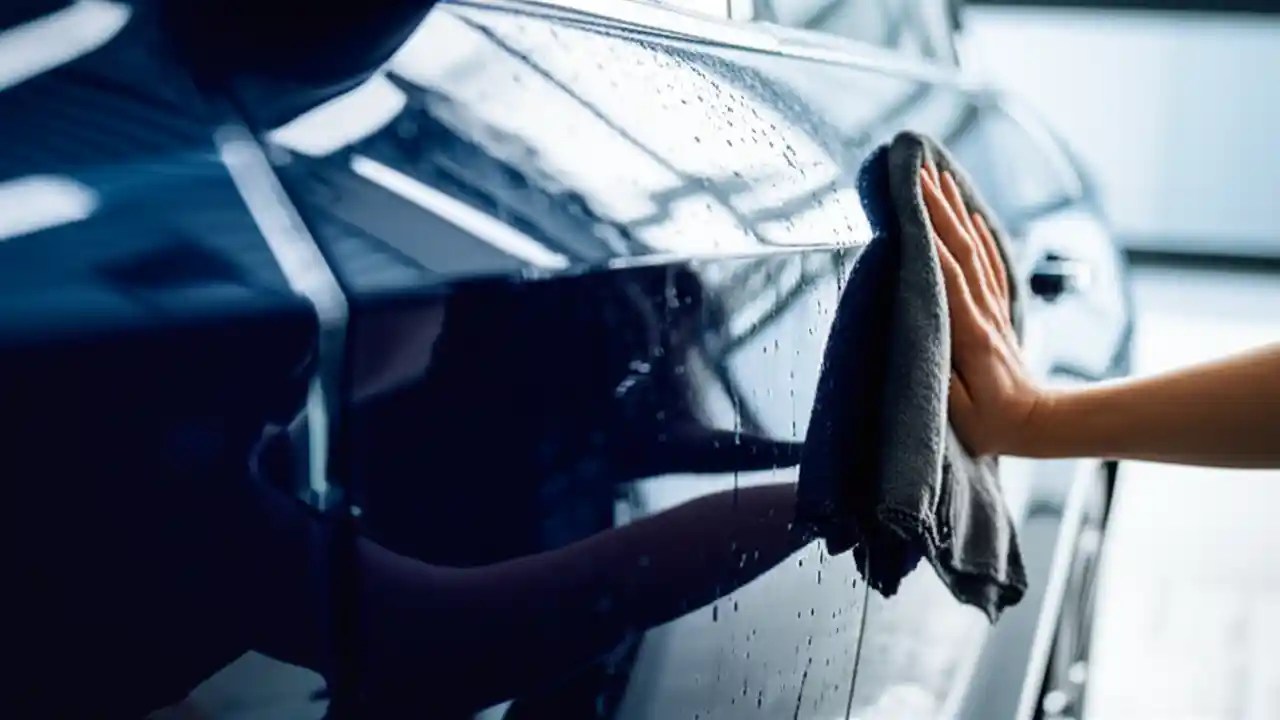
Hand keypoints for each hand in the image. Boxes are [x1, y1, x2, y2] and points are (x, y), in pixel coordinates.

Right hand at [919, 162, 1047, 455]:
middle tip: (918, 170)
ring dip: (956, 212)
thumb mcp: (956, 410)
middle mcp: (983, 312)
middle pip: (959, 249)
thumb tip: (916, 331)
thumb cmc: (991, 426)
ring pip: (974, 250)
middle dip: (937, 207)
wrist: (1040, 425)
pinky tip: (973, 216)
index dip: (927, 234)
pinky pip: (989, 265)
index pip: (944, 273)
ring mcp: (993, 310)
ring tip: (940, 178)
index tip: (908, 200)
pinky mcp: (997, 315)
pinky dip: (981, 236)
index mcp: (969, 333)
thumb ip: (936, 370)